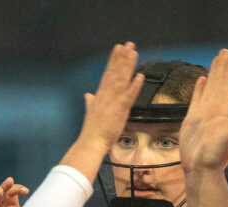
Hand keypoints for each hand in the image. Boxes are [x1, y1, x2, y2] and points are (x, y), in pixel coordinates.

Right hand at [60, 43, 143, 180]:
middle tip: (128, 44)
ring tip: (133, 52)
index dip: (114, 60)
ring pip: (122, 79)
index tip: (118, 48)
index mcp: (100, 94)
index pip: (108, 73)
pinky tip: (139, 76)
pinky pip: (129, 95)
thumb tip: (88, 95)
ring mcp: (113, 100)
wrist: (92, 142)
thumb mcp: (90, 112)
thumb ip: (90, 101)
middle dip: (122, 57)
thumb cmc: (92, 130)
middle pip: (115, 71)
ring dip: (128, 65)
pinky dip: (134, 85)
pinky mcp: (120, 109)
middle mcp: (106, 94)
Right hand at [180, 48, 227, 173]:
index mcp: (222, 111)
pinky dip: (199, 89)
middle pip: (218, 83)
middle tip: (224, 52)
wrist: (200, 167)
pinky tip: (201, 80)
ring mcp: (203, 113)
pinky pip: (197, 99)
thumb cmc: (214, 155)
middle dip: (222, 67)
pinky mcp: (192, 119)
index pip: (226, 86)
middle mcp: (214, 109)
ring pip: (209, 88)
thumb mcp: (227, 136)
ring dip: (212, 74)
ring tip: (215, 60)